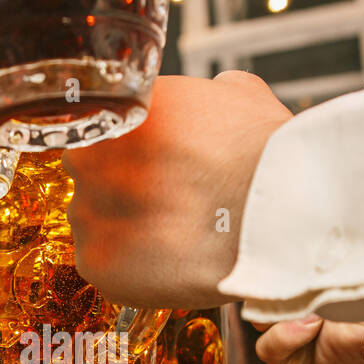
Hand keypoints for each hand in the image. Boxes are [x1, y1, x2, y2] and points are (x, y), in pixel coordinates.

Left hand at [65, 71, 291, 308]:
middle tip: (169, 206)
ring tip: (175, 240)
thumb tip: (219, 92)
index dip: (132, 156)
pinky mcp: (98, 264)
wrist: (275, 217)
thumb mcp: (243, 97)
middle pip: (94, 179)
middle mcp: (90, 159)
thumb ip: (213, 93)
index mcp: (119, 113)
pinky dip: (130, 272)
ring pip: (97, 226)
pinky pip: (105, 268)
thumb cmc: (265, 157)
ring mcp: (88, 213)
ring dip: (126, 233)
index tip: (158, 171)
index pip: (106, 134)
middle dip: (124, 193)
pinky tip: (168, 266)